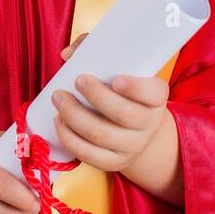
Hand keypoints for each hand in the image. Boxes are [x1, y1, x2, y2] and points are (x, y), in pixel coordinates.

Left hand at [53, 33, 171, 174]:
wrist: (135, 131)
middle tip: (78, 80)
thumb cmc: (122, 92)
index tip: (116, 79)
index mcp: (156, 98)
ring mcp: (131, 146)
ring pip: (101, 135)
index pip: (154, 93)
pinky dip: (69, 137)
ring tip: (58, 98)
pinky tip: (59, 121)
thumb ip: (96, 51)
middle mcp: (148, 124)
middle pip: (124, 114)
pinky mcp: (113, 162)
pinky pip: (89, 155)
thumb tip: (69, 53)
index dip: (137, 88)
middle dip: (97, 97)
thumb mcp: (120, 70)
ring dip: (74, 115)